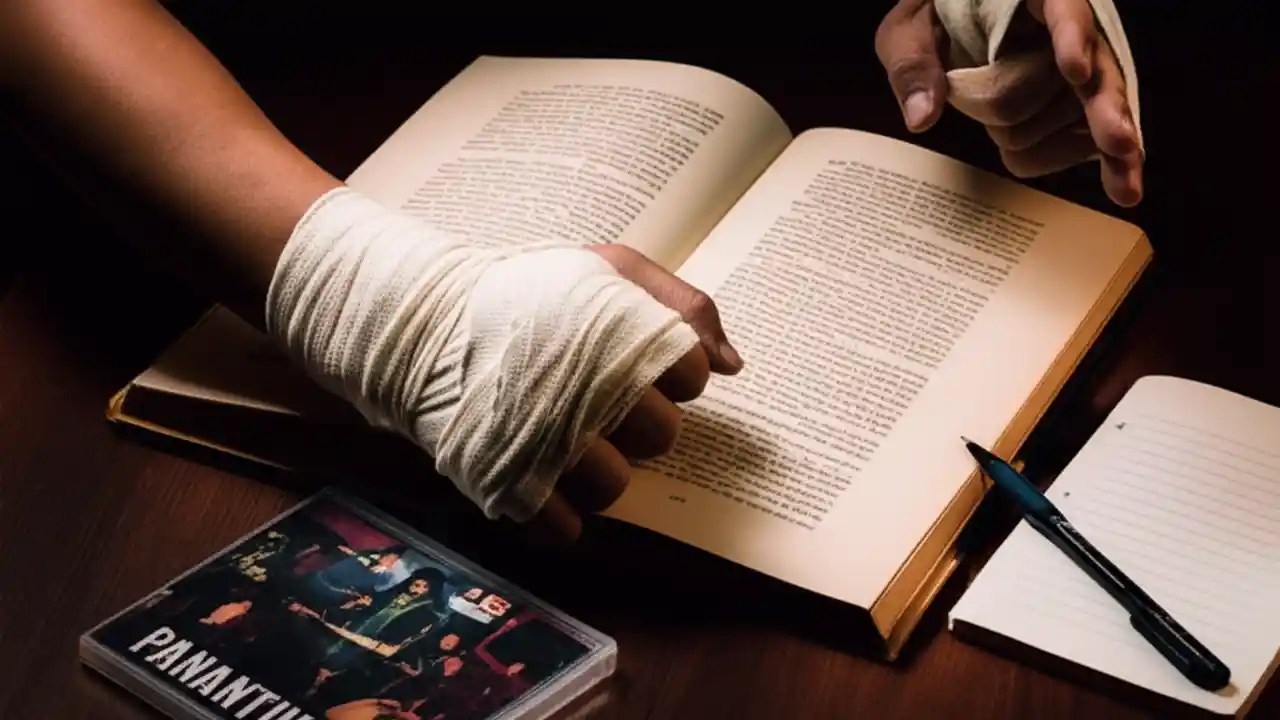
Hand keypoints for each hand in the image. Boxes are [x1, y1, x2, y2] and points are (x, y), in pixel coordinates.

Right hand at [522, 245, 741, 544]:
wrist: (421, 321)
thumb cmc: (527, 292)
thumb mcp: (606, 269)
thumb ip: (680, 305)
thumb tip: (733, 366)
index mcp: (624, 337)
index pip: (690, 374)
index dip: (668, 371)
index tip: (632, 360)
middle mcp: (595, 393)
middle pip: (661, 436)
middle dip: (637, 422)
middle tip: (597, 400)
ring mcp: (552, 443)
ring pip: (614, 487)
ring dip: (598, 471)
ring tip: (565, 441)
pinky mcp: (512, 484)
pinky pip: (562, 528)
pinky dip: (555, 515)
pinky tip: (539, 480)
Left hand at [875, 0, 1142, 205]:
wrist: (951, 25)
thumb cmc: (933, 20)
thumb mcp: (908, 31)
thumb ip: (912, 64)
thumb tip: (920, 116)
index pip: (1061, 5)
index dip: (1070, 35)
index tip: (1074, 69)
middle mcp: (1068, 29)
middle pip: (1093, 69)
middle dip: (1104, 106)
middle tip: (1118, 141)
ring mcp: (1080, 70)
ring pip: (1081, 111)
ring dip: (1054, 138)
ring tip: (1105, 179)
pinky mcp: (1078, 106)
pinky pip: (1090, 136)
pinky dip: (1108, 164)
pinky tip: (1124, 192)